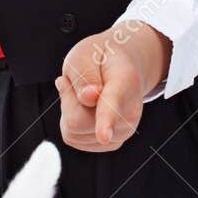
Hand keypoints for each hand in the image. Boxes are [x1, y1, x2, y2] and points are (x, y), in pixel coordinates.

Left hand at [54, 22, 170, 151]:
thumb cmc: (100, 59)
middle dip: (67, 99)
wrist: (122, 68)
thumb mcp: (85, 54)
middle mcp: (130, 112)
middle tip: (72, 80)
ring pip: (74, 130)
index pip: (113, 104)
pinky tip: (83, 107)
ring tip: (83, 92)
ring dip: (68, 110)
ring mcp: (123, 131)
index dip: (107, 121)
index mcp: (126, 82)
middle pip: (78, 120)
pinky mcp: (111, 143)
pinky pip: (73, 137)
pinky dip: (70, 121)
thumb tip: (87, 98)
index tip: (104, 136)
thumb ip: (84, 74)